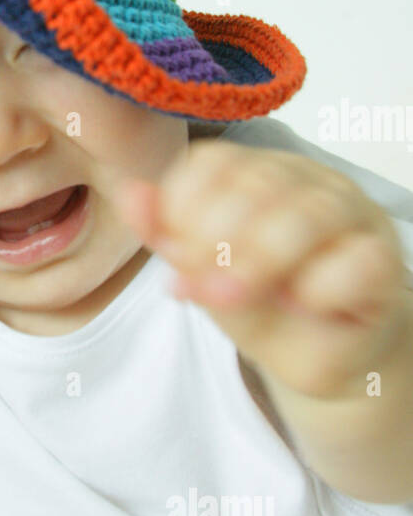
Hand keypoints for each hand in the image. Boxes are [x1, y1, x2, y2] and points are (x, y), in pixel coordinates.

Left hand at [112, 139, 410, 399]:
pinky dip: (318, 289)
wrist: (320, 353)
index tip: (175, 255)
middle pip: (257, 187)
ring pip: (307, 216)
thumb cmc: (261, 302)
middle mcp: (306, 181)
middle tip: (204, 290)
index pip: (213, 163)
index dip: (183, 209)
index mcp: (256, 172)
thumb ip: (165, 234)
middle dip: (215, 244)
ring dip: (260, 265)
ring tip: (234, 299)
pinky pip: (356, 261)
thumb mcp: (201, 272)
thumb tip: (130, 192)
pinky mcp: (384, 259)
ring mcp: (352, 214)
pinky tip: (301, 305)